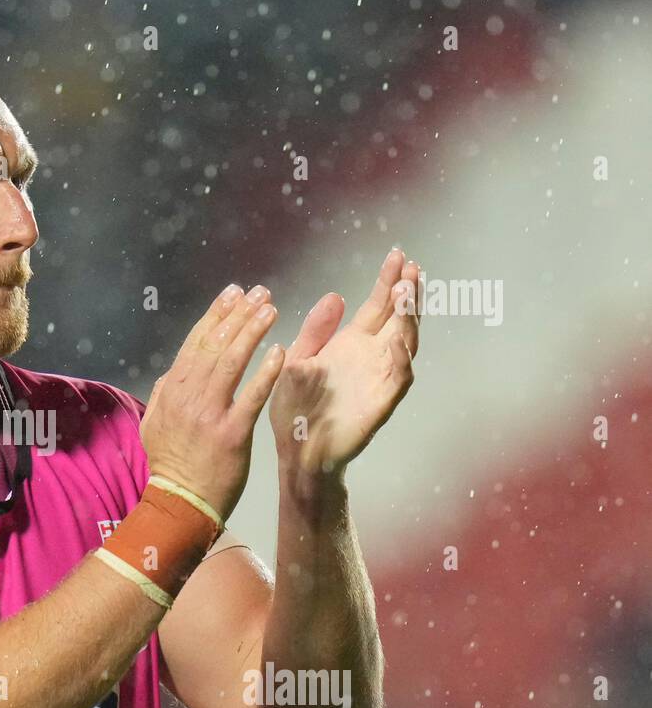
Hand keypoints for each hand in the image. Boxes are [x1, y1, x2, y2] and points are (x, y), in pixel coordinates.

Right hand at [141, 283, 285, 522]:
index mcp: (173, 391)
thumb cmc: (172, 466)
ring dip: (251, 332)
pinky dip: (265, 372)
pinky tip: (280, 352)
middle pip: (215, 345)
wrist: (180, 503)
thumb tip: (172, 372)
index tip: (232, 293)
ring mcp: (210, 414)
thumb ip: (163, 395)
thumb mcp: (155, 426)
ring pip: (231, 363)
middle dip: (238, 314)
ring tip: (269, 310)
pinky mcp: (232, 434)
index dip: (215, 315)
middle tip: (258, 292)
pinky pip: (251, 397)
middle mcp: (189, 397)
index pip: (195, 343)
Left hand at [268, 248, 419, 478]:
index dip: (389, 282)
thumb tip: (335, 297)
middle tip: (412, 267)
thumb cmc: (295, 410)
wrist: (296, 453)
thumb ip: (315, 332)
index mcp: (351, 345)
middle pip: (398, 318)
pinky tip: (398, 340)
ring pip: (405, 344)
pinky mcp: (380, 404)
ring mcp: (379, 379)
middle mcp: (370, 358)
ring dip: (408, 320)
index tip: (398, 255)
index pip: (377, 306)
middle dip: (407, 293)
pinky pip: (398, 379)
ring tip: (407, 294)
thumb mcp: (297, 361)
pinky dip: (400, 360)